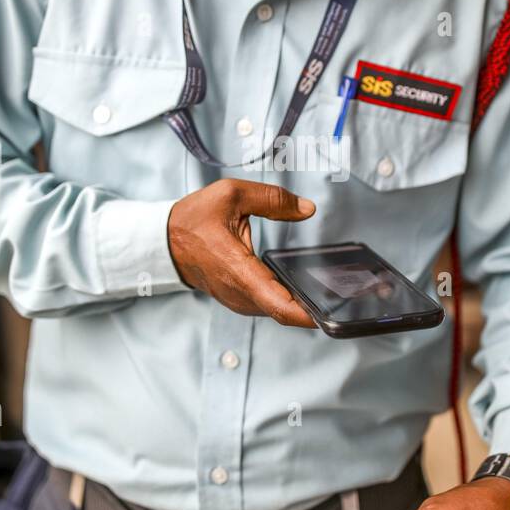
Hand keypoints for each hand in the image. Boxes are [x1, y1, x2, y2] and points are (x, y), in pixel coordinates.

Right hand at [167, 178, 317, 326]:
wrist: (165, 241)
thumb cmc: (194, 219)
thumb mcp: (231, 194)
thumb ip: (272, 199)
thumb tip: (306, 208)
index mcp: (237, 268)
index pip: (276, 302)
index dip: (305, 313)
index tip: (329, 314)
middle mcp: (237, 291)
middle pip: (283, 310)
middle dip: (313, 307)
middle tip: (344, 297)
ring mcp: (236, 299)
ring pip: (276, 310)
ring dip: (300, 307)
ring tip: (330, 295)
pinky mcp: (237, 300)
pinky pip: (267, 306)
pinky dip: (286, 302)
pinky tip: (303, 291)